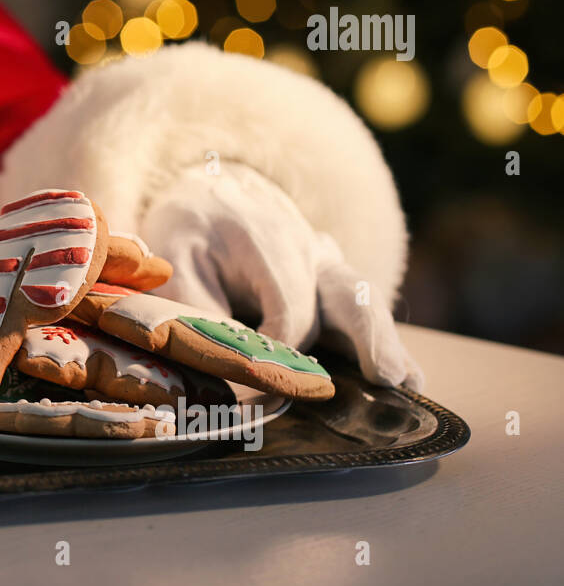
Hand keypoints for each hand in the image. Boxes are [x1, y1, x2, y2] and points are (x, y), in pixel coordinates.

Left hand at [139, 165, 422, 390]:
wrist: (205, 197)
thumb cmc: (186, 234)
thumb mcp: (177, 267)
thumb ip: (201, 314)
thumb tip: (229, 366)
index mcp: (266, 241)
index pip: (289, 309)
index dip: (283, 354)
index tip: (268, 388)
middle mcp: (306, 248)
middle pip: (345, 294)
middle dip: (368, 337)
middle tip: (386, 376)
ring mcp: (324, 260)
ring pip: (362, 300)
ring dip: (384, 342)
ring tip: (408, 381)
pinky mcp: (329, 274)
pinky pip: (360, 303)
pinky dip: (381, 338)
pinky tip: (406, 375)